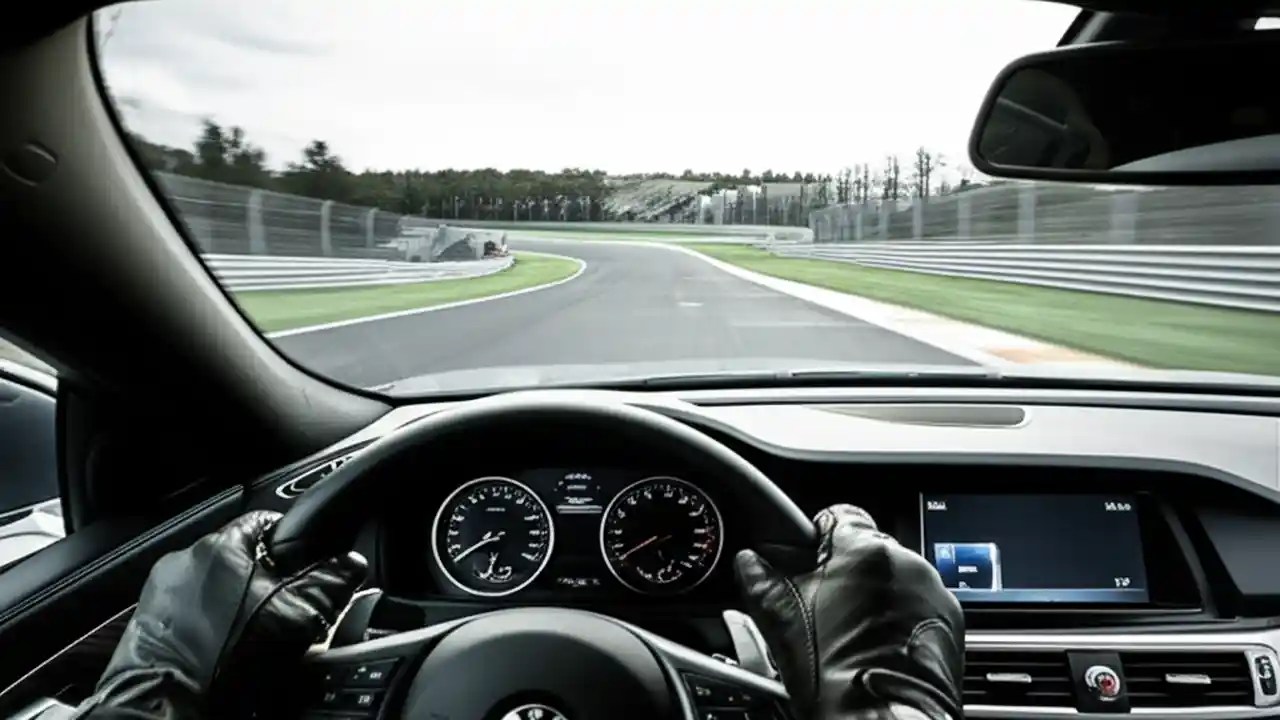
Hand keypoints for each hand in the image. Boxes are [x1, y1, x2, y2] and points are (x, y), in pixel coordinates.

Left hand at [76, 511, 366, 717]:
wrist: (170, 707)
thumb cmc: (228, 660)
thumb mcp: (298, 616)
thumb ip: (330, 581)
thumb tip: (350, 564)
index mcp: (219, 546)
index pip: (266, 521)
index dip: (293, 544)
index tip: (306, 569)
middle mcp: (183, 562)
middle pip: (242, 559)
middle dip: (266, 582)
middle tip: (286, 613)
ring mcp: (160, 595)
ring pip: (216, 589)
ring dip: (238, 606)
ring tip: (255, 638)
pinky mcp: (147, 625)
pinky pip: (191, 616)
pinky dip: (210, 629)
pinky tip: (226, 653)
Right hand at [735, 504, 963, 719]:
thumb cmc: (835, 676)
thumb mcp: (781, 621)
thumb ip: (761, 577)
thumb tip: (750, 561)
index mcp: (864, 550)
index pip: (836, 516)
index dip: (816, 543)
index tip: (807, 567)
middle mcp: (907, 563)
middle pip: (866, 550)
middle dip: (846, 574)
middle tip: (825, 611)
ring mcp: (934, 593)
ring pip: (893, 579)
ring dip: (875, 597)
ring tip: (854, 636)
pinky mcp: (950, 621)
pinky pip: (919, 606)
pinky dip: (901, 620)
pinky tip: (880, 648)